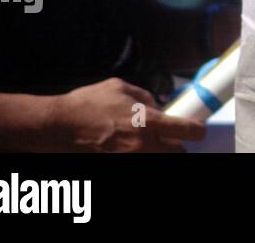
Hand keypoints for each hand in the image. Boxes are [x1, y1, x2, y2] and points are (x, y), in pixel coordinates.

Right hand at [46, 78, 206, 152]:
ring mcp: (131, 159)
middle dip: (179, 147)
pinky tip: (134, 149)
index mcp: (148, 121)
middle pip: (179, 154)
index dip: (197, 130)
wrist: (57, 127)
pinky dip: (144, 157)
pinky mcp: (118, 167)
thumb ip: (145, 96)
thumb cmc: (88, 104)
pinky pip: (141, 163)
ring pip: (162, 161)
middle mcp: (144, 144)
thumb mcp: (120, 88)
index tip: (197, 129)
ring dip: (161, 153)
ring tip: (151, 144)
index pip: (188, 131)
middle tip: (173, 140)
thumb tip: (158, 106)